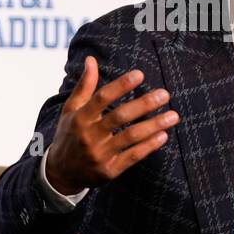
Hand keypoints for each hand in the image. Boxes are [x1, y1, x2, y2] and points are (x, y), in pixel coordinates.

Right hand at [44, 56, 177, 194]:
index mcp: (80, 118)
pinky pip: (132, 157)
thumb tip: (91, 59)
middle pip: (119, 117)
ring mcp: (100, 155)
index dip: (121, 85)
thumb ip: (84, 86)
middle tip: (165, 94)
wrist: (61, 173)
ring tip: (173, 116)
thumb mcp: (71, 110)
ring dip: (154, 125)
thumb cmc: (69, 135)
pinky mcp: (109, 170)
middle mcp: (89, 136)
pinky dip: (149, 146)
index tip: (140, 75)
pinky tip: (163, 135)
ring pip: (130, 137)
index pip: (102, 98)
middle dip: (144, 104)